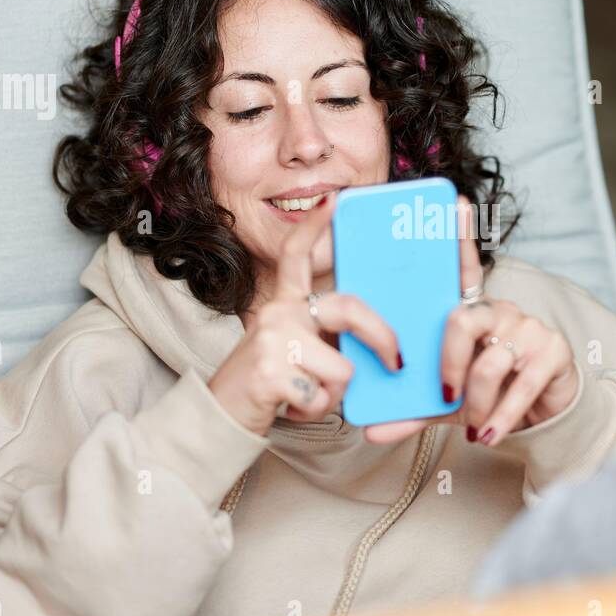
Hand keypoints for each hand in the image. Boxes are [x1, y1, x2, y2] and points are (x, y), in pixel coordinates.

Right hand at [207, 192, 402, 434]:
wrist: (219, 416)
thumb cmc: (268, 383)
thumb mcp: (294, 348)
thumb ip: (323, 333)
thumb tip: (377, 337)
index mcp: (284, 303)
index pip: (296, 254)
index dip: (316, 225)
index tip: (335, 199)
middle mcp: (277, 313)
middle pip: (349, 309)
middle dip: (383, 337)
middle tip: (396, 360)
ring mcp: (273, 341)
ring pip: (342, 368)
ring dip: (332, 395)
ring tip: (307, 397)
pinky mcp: (271, 372)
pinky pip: (323, 397)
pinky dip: (315, 412)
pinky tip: (293, 408)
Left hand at [364, 196, 579, 446]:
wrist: (543, 418)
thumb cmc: (488, 397)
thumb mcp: (447, 402)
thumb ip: (410, 409)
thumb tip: (367, 430)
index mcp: (472, 313)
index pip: (464, 270)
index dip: (459, 238)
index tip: (455, 205)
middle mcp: (501, 312)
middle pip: (462, 321)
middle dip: (449, 365)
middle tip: (446, 396)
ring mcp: (529, 329)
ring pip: (488, 362)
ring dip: (476, 403)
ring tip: (473, 425)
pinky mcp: (553, 352)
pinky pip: (519, 384)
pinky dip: (500, 416)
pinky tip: (489, 433)